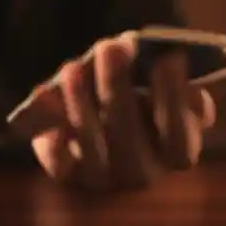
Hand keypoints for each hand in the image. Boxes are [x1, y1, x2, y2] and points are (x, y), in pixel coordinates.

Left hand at [15, 33, 216, 190]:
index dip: (174, 97)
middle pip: (128, 135)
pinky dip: (50, 131)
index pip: (179, 134)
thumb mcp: (162, 81)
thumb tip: (152, 54)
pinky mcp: (68, 173)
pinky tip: (45, 98)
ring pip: (90, 145)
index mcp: (178, 154)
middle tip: (111, 47)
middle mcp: (142, 173)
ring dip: (80, 102)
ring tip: (74, 67)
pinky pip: (57, 159)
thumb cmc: (143, 91)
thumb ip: (165, 73)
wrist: (103, 112)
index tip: (169, 57)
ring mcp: (103, 177)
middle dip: (117, 86)